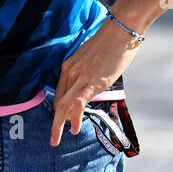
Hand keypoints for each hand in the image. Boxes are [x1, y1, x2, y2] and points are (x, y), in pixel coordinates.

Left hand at [49, 19, 140, 146]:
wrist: (120, 30)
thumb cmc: (111, 41)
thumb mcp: (93, 57)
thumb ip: (89, 70)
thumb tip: (93, 81)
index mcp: (69, 65)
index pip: (60, 92)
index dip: (59, 109)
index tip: (61, 121)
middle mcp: (71, 72)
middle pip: (58, 102)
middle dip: (55, 122)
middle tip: (53, 140)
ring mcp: (80, 77)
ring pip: (64, 106)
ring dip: (59, 125)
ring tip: (56, 141)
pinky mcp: (93, 82)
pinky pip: (78, 102)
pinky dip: (74, 117)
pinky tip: (73, 129)